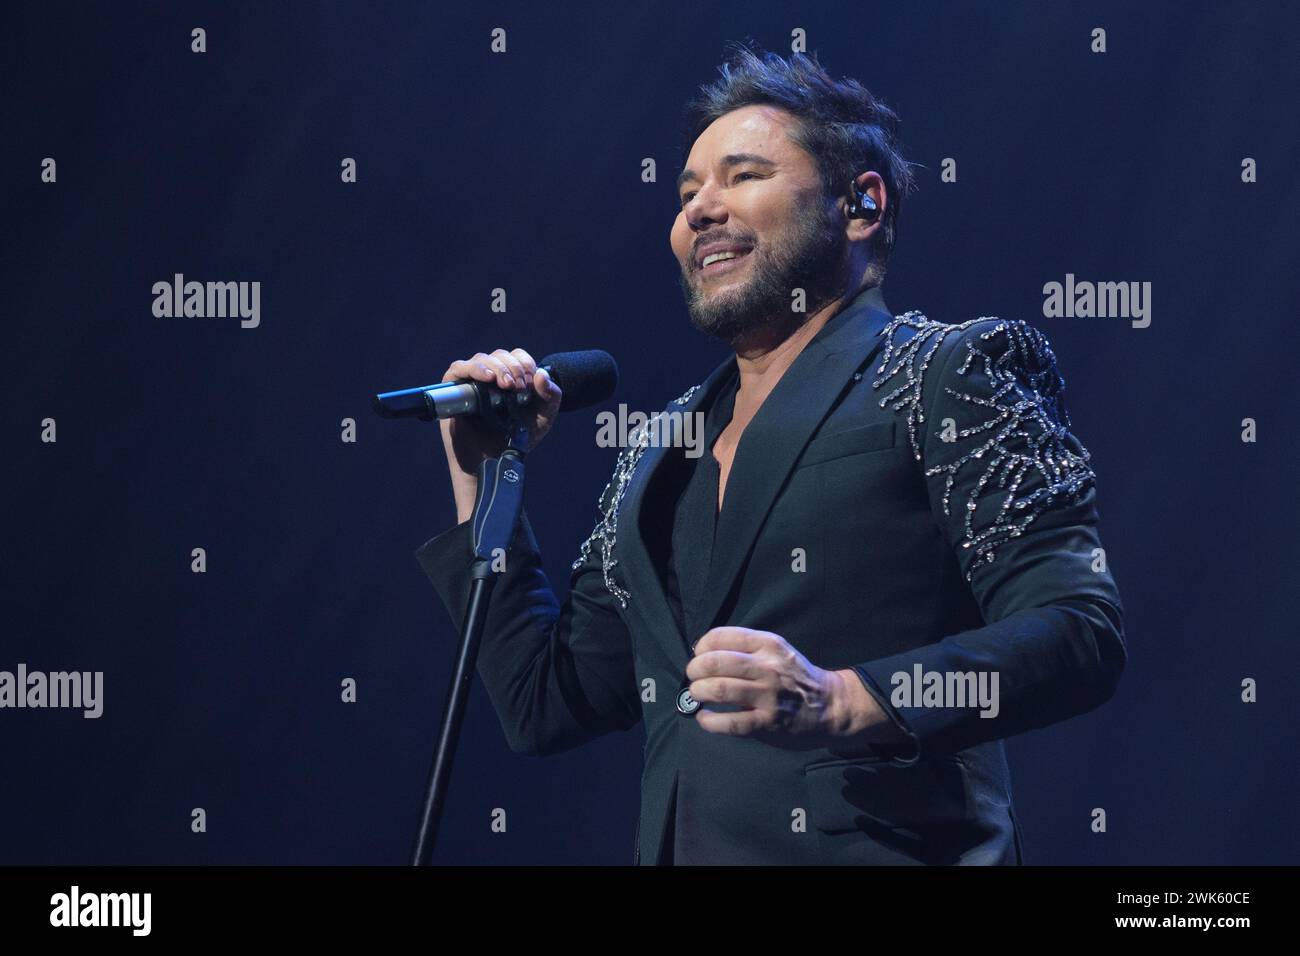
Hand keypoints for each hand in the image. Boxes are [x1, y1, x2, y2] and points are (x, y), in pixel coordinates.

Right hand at [438, 348, 562, 521]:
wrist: (493, 462)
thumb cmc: (515, 441)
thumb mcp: (543, 419)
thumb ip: (551, 397)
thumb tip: (542, 374)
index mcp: (510, 379)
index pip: (516, 356)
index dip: (525, 363)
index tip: (530, 381)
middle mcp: (490, 377)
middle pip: (500, 355)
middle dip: (512, 367)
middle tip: (518, 387)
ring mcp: (471, 383)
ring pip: (481, 359)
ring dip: (496, 367)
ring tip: (506, 384)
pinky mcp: (454, 390)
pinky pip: (458, 369)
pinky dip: (473, 369)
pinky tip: (487, 378)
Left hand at [685, 626, 897, 749]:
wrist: (830, 705)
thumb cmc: (795, 676)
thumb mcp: (776, 651)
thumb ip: (747, 650)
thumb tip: (704, 653)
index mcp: (768, 644)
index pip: (722, 636)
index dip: (702, 646)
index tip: (699, 655)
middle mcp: (767, 667)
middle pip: (715, 662)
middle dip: (695, 670)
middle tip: (693, 677)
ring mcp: (768, 695)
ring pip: (719, 689)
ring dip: (699, 692)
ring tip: (697, 695)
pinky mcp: (767, 722)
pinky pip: (730, 722)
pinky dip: (710, 721)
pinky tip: (705, 718)